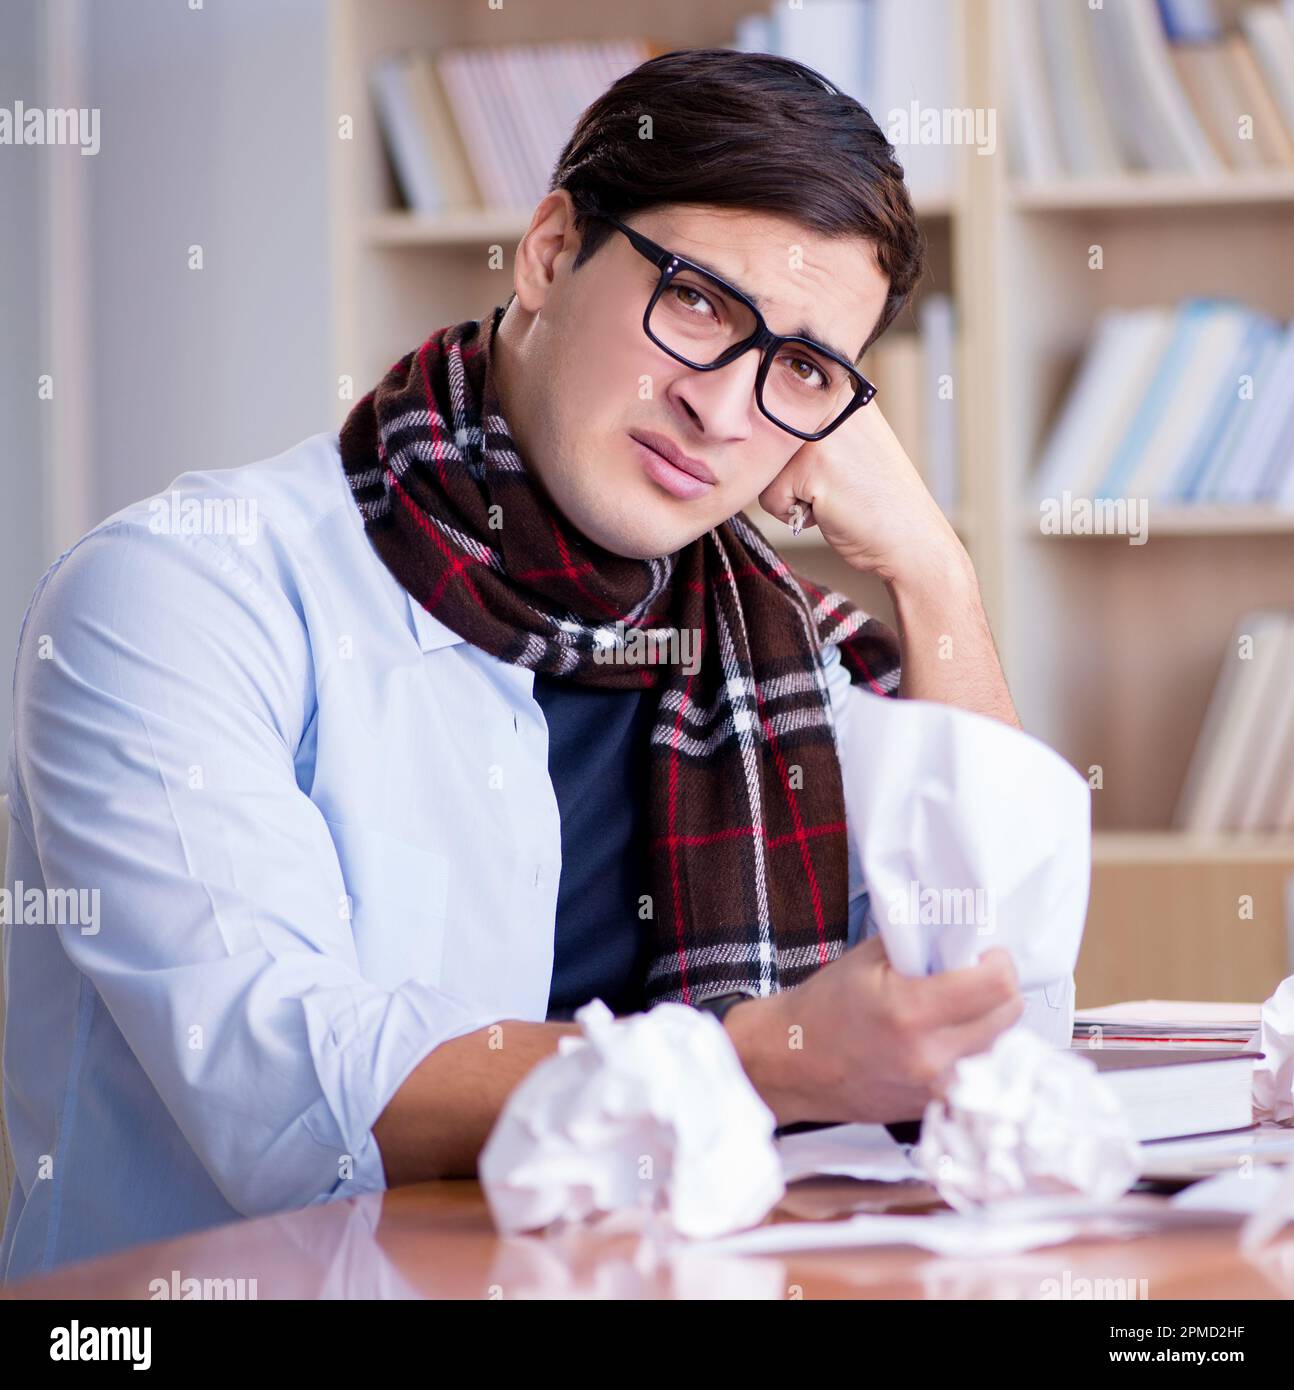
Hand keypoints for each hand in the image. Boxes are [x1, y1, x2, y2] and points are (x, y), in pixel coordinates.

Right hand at [729, 935, 1022, 1126]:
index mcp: (912, 1011)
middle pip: (1009, 1015)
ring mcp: (935, 1089)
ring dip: (988, 1020)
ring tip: (954, 1007)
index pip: (997, 986)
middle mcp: (932, 1056)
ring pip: (1001, 1045)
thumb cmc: (827, 1005)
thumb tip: (968, 936)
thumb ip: (923, 945)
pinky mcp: (935, 1106)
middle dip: (997, 988)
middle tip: (971, 976)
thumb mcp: (870, 958)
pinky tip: (943, 1036)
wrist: (794, 1063)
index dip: (998, 961)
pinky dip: (971, 1048)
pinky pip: (978, 1070)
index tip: (983, 953)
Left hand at [756, 399, 961, 586]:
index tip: (823, 464)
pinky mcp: (811, 466)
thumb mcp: (844, 439)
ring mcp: (819, 431)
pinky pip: (770, 496)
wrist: (910, 537)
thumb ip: (807, 421)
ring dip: (788, 493)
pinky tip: (830, 508)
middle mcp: (828, 400)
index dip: (787, 448)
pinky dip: (793, 514)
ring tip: (832, 494)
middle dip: (787, 471)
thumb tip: (745, 416)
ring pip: (765, 467)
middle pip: (764, 439)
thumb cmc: (873, 495)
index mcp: (837, 388)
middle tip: (833, 482)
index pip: (773, 409)